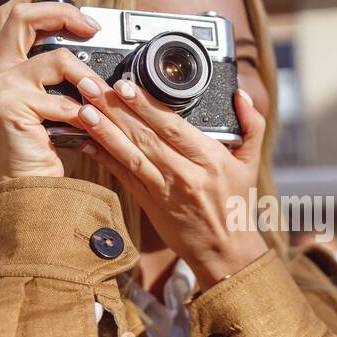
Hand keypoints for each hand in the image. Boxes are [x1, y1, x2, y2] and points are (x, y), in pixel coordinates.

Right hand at [0, 0, 113, 184]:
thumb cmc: (46, 147)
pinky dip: (81, 112)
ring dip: (85, 75)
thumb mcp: (54, 101)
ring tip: (100, 93)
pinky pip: (60, 99)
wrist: (30, 188)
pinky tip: (87, 126)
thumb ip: (60, 75)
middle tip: (92, 27)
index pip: (13, 13)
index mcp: (2, 66)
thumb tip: (91, 45)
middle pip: (21, 16)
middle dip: (62, 13)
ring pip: (54, 58)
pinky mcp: (10, 107)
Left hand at [73, 78, 268, 287]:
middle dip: (115, 110)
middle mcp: (185, 174)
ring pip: (130, 156)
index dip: (146, 106)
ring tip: (84, 111)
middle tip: (91, 87)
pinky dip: (105, 159)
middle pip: (145, 137)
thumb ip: (252, 124)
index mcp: (210, 159)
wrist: (225, 250)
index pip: (173, 127)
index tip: (125, 85)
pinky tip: (87, 142)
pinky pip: (124, 177)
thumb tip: (241, 93)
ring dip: (104, 132)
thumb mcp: (251, 163)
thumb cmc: (237, 204)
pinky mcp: (150, 204)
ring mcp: (164, 191)